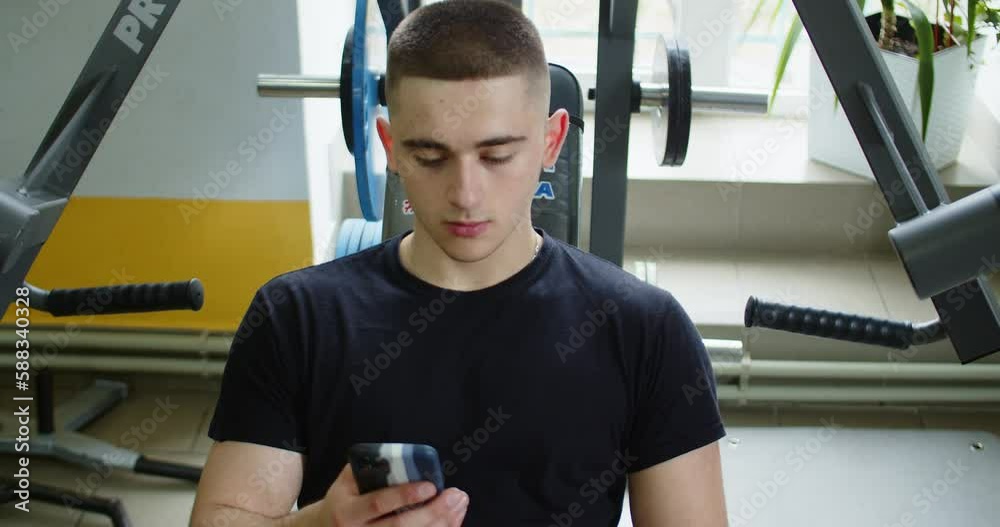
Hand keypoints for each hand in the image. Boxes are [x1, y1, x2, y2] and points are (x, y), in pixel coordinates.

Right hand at [320, 464, 468, 525]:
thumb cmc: (342, 500)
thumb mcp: (346, 482)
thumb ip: (369, 468)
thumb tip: (400, 454)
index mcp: (347, 512)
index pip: (378, 504)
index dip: (404, 495)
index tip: (430, 486)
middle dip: (432, 512)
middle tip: (456, 496)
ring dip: (441, 524)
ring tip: (459, 505)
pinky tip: (452, 521)